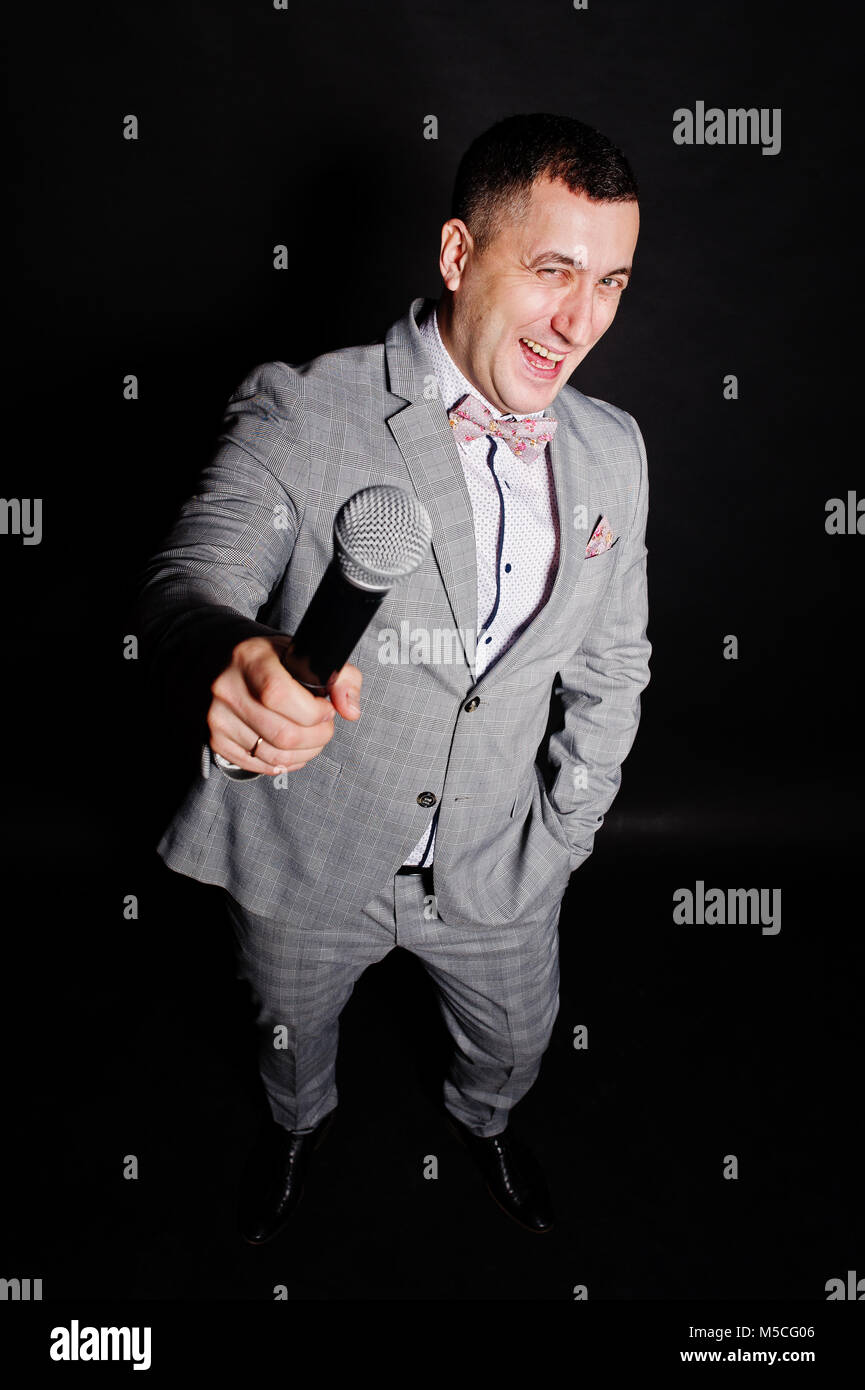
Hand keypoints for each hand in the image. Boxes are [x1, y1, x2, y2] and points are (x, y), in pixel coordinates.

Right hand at [207, 636, 361, 775]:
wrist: (231, 666)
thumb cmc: (276, 662)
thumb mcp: (309, 657)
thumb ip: (342, 678)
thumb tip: (350, 711)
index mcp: (250, 658)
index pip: (279, 695)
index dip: (312, 711)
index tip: (326, 709)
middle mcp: (228, 688)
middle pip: (282, 734)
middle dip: (317, 737)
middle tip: (324, 727)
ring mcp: (218, 716)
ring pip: (273, 755)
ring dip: (305, 754)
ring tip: (312, 739)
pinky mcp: (216, 739)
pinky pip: (258, 765)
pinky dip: (284, 764)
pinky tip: (293, 751)